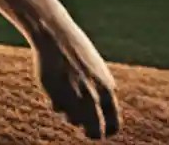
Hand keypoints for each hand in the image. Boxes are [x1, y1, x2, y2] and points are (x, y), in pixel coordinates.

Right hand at [0, 0, 122, 138]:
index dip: (107, 131)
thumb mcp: (95, 71)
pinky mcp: (56, 97)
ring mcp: (74, 99)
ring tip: (66, 90)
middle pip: (95, 132)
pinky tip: (55, 84)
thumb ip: (99, 92)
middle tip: (85, 130)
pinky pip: (57, 109)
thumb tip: (99, 117)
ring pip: (73, 120)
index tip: (102, 132)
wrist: (55, 36)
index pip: (113, 125)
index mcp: (107, 89)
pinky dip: (56, 101)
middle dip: (90, 133)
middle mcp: (93, 98)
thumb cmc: (76, 50)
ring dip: (69, 112)